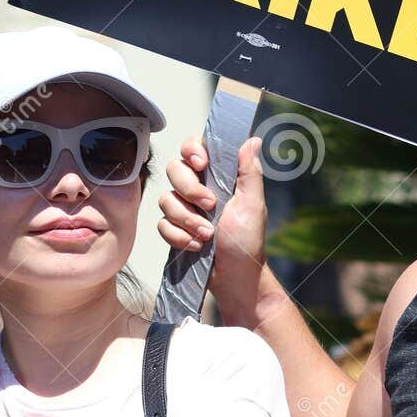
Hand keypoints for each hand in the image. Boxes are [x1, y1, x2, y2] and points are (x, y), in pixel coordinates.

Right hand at [157, 135, 272, 325]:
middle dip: (190, 190)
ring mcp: (183, 209)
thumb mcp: (253, 204)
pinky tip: (196, 246)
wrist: (235, 276)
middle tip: (211, 206)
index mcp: (217, 177)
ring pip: (166, 199)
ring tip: (207, 235)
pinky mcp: (174, 229)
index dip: (191, 150)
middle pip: (174, 170)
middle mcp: (197, 188)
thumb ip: (249, 172)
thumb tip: (251, 140)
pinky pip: (162, 225)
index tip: (202, 165)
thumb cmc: (248, 240)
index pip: (194, 148)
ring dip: (187, 219)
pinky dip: (178, 236)